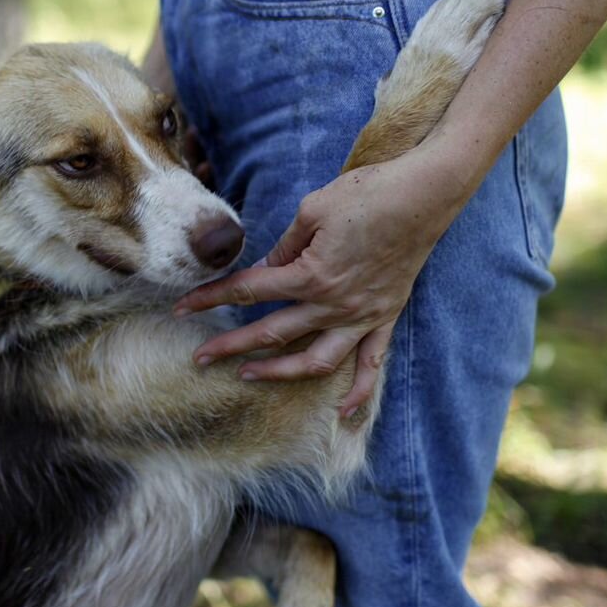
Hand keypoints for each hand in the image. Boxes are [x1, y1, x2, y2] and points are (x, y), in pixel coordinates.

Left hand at [174, 147, 464, 415]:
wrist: (425, 194)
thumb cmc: (367, 193)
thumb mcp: (313, 210)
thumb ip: (285, 245)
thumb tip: (267, 266)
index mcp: (310, 274)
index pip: (248, 290)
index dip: (211, 298)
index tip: (182, 307)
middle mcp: (333, 303)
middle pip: (272, 332)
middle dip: (231, 346)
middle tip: (200, 357)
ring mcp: (361, 315)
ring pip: (315, 360)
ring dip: (279, 373)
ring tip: (248, 376)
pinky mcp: (385, 316)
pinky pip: (371, 363)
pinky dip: (359, 391)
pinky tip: (343, 413)